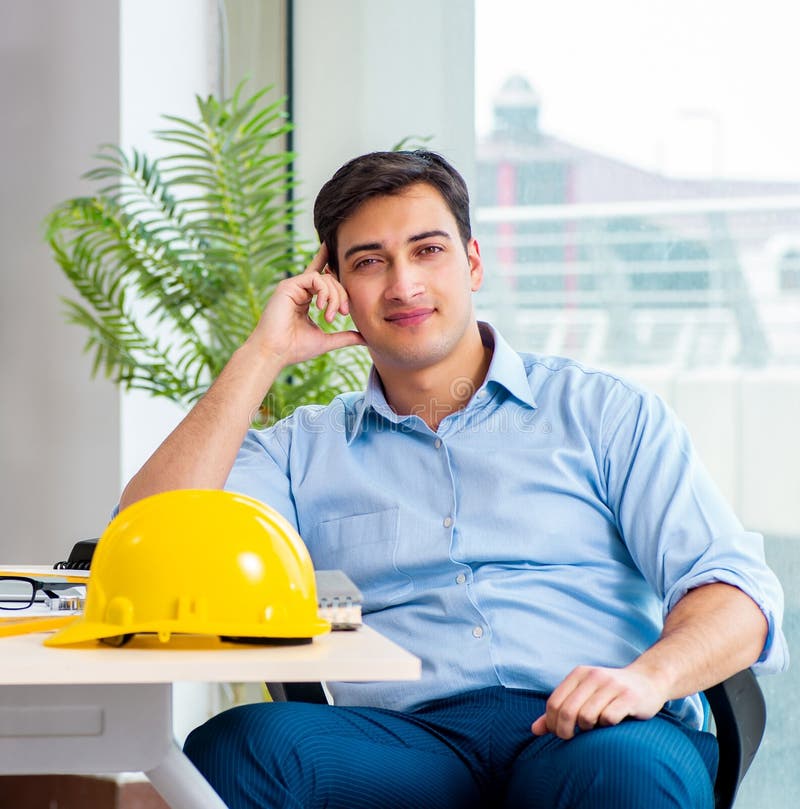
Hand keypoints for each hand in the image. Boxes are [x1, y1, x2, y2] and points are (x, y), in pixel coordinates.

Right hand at [247, 243, 365, 366]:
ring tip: (330, 316)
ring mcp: (293, 287)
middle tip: (343, 314)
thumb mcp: (327, 340)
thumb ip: (345, 336)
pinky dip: (323, 290)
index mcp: (306, 300)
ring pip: (324, 278)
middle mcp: (299, 290)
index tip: (344, 263)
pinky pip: (314, 277)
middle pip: (329, 279)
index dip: (331, 265)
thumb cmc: (295, 348)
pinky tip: (321, 306)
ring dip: (334, 296)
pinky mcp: (288, 285)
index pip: (321, 279)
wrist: (274, 352)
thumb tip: (366, 338)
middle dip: (341, 295)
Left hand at [531, 665, 667, 739]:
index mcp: (579, 674)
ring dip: (588, 728)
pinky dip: (607, 726)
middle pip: (567, 711)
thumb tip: (534, 730)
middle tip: (572, 738)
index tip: (560, 734)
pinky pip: (608, 719)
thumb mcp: (583, 695)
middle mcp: (593, 676)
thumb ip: (559, 710)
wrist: (647, 681)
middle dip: (565, 731)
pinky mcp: (629, 697)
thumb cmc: (609, 694)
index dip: (552, 724)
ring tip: (595, 726)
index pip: (554, 703)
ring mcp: (612, 685)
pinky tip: (612, 723)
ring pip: (587, 716)